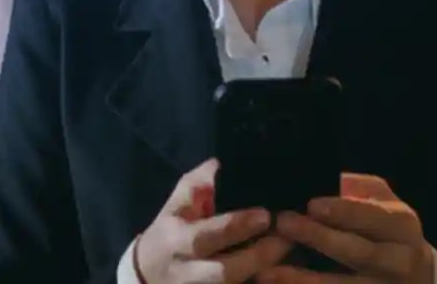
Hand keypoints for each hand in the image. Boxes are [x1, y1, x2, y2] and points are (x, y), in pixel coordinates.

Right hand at [136, 158, 294, 283]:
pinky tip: (278, 274)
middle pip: (225, 272)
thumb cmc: (166, 237)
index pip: (207, 236)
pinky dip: (258, 283)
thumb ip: (194, 187)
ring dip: (264, 273)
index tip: (265, 216)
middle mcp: (188, 273)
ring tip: (290, 257)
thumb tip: (216, 164)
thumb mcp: (173, 209)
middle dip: (258, 256)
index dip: (237, 227)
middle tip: (287, 240)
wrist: (145, 280)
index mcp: (177, 242)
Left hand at [257, 174, 432, 283]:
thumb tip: (328, 180)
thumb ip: (359, 189)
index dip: (343, 211)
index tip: (312, 205)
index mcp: (402, 226)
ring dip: (307, 280)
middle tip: (283, 224)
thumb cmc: (387, 230)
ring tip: (270, 272)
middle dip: (319, 238)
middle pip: (358, 253)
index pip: (373, 217)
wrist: (416, 276)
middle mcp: (399, 261)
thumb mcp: (383, 202)